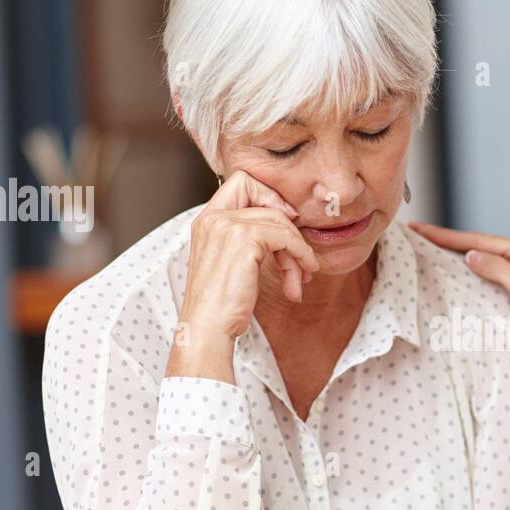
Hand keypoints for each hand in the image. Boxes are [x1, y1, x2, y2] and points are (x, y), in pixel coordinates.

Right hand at [181, 170, 318, 334]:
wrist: (208, 328)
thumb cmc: (222, 304)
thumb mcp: (234, 262)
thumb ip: (251, 237)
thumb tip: (290, 223)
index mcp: (207, 219)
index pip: (243, 181)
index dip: (270, 197)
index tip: (286, 226)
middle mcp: (213, 217)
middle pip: (268, 200)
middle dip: (291, 232)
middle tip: (301, 261)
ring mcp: (226, 225)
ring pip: (281, 221)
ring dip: (298, 252)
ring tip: (300, 279)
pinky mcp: (243, 239)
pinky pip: (286, 236)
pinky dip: (300, 256)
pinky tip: (298, 281)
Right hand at [406, 222, 509, 367]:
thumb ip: (499, 271)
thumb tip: (470, 255)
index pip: (479, 241)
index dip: (446, 236)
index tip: (419, 229)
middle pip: (476, 246)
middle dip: (445, 242)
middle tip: (415, 236)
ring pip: (479, 262)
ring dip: (453, 257)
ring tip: (425, 251)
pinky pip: (485, 277)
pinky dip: (466, 275)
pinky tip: (449, 274)